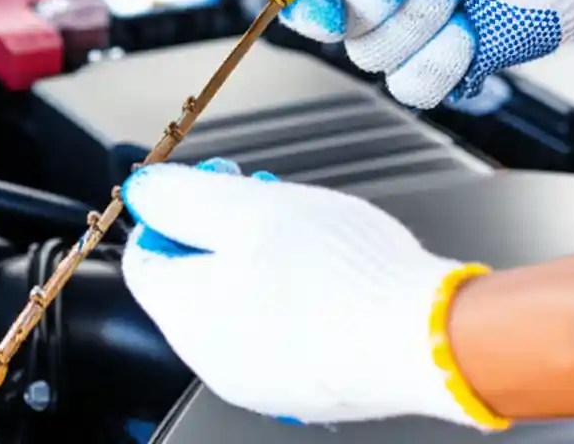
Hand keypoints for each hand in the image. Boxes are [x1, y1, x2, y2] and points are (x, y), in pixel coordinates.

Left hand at [120, 158, 506, 429]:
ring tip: (307, 234)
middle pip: (194, 281)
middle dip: (224, 231)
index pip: (145, 257)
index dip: (174, 211)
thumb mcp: (246, 207)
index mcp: (187, 316)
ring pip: (239, 304)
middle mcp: (215, 360)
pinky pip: (280, 330)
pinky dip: (295, 296)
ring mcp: (261, 380)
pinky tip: (332, 276)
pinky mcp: (305, 387)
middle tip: (264, 200)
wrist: (428, 339)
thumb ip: (183, 196)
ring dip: (261, 260)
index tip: (209, 186)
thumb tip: (144, 191)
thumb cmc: (343, 276)